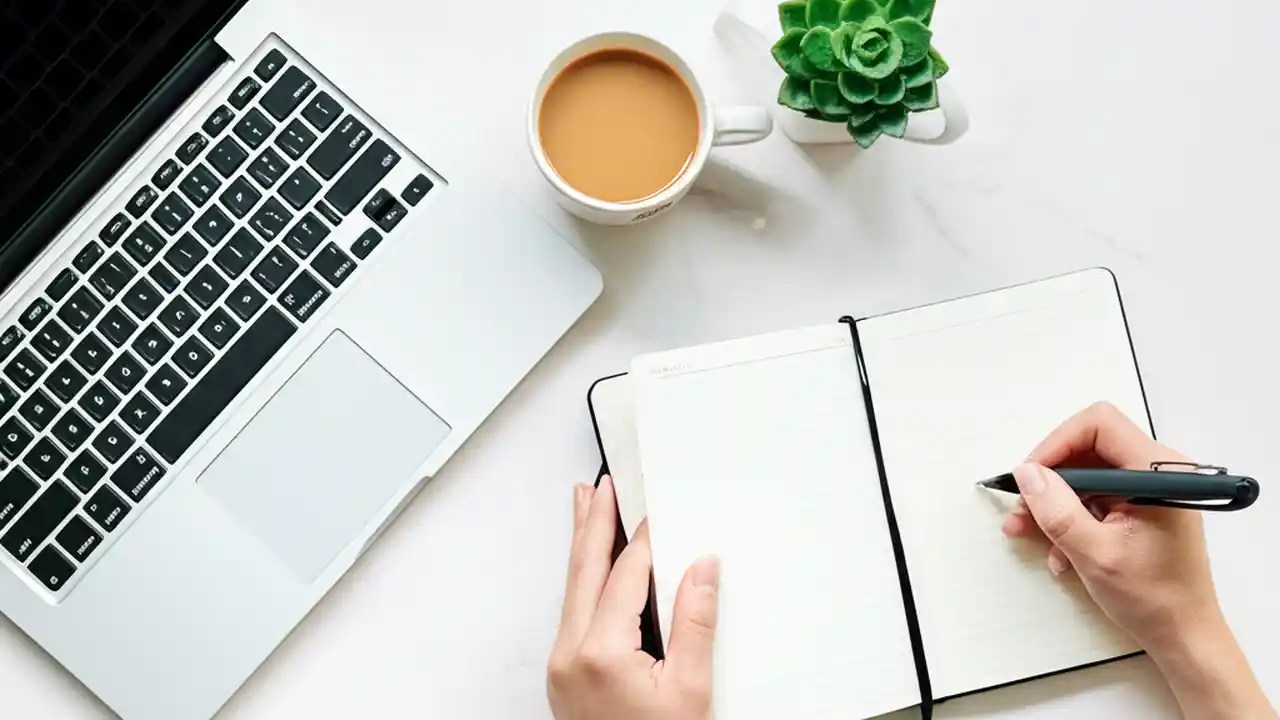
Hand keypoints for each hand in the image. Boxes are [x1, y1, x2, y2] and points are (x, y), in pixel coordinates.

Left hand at [547, 476, 719, 719]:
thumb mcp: (691, 692)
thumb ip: (695, 623)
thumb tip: (702, 567)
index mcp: (600, 652)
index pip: (625, 577)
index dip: (643, 542)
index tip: (656, 514)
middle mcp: (569, 655)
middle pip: (583, 572)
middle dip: (591, 524)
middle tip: (597, 487)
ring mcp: (561, 668)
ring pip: (571, 590)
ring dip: (581, 547)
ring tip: (584, 508)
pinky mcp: (563, 678)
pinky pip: (571, 614)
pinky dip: (582, 582)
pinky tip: (591, 569)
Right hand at [1000, 401, 1212, 645]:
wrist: (1184, 636)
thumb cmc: (1151, 597)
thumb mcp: (1095, 554)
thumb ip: (1057, 510)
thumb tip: (1025, 473)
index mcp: (1158, 473)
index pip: (1099, 425)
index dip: (1057, 443)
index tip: (1030, 477)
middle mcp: (1157, 472)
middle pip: (1089, 448)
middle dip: (1050, 479)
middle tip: (1021, 508)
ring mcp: (1149, 490)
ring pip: (1087, 475)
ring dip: (1055, 503)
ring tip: (1027, 533)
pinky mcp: (1141, 507)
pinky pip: (1096, 498)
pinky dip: (1072, 518)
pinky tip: (1060, 552)